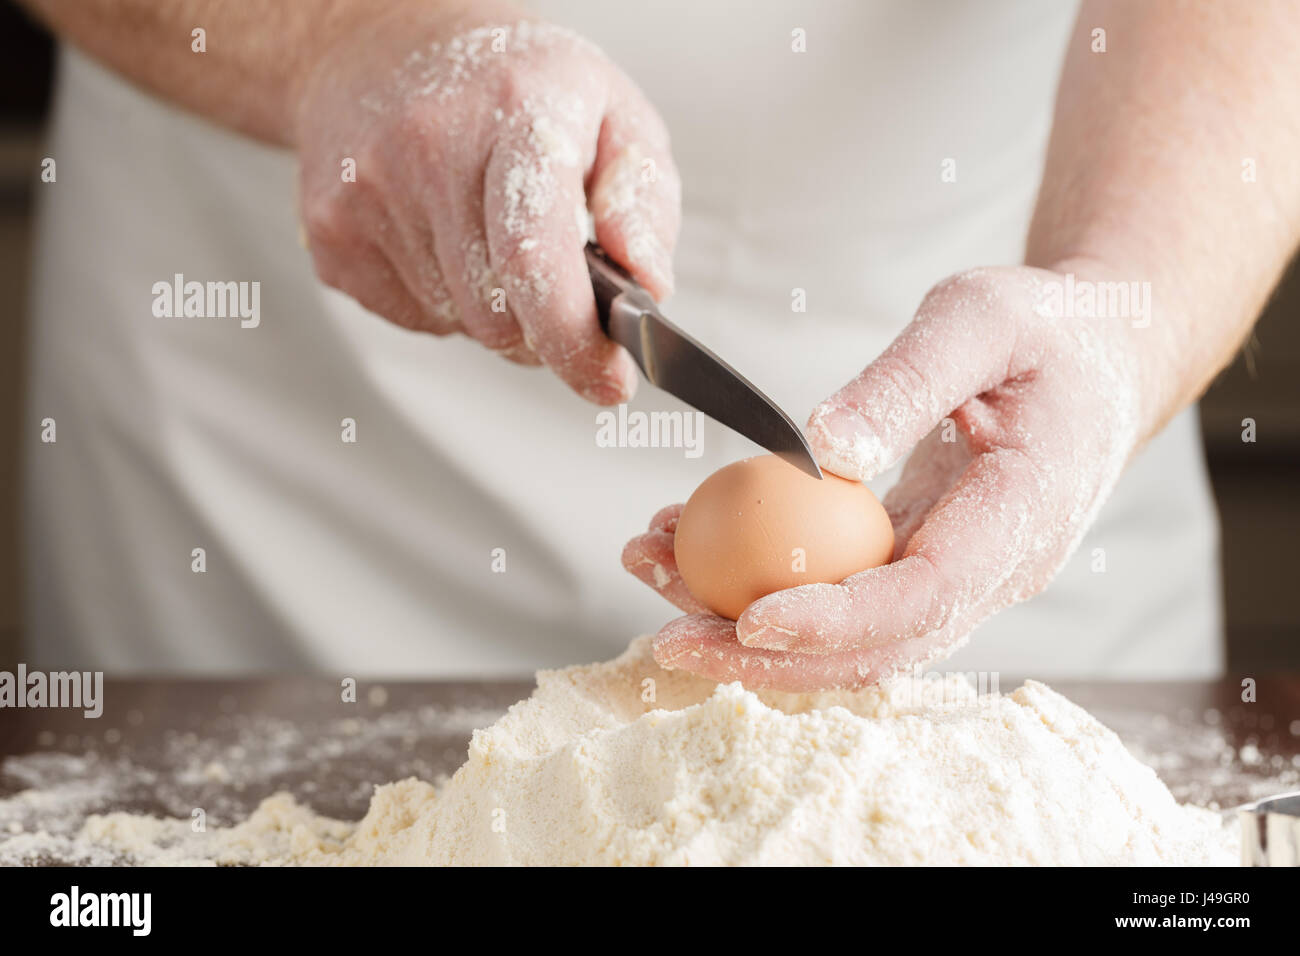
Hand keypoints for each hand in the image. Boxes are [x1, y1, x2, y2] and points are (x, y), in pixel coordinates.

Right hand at [294, 1, 679, 403]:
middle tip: (559, 283)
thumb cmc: (508, 80)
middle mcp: (428, 148)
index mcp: (514, 112)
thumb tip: (648, 284)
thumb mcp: (609, 108)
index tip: (609, 381)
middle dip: (544, 326)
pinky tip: (446, 240)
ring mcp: (366, 196)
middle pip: (500, 314)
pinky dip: (447, 303)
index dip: (573, 337)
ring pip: (460, 325)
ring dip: (496, 312)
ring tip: (493, 237)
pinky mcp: (332, 237)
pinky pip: (416, 320)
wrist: (376, 44)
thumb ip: (642, 198)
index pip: (534, 255)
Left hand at [624, 262, 1151, 689]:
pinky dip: (763, 582)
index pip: (923, 599)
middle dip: (765, 657)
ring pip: (846, 635)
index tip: (748, 616)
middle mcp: (991, 572)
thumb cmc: (1049, 329)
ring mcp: (956, 576)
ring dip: (744, 625)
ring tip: (651, 565)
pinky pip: (840, 594)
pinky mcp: (920, 563)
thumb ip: (906, 381)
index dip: (834, 622)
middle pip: (875, 649)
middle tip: (664, 634)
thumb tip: (820, 451)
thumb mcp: (981, 319)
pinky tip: (689, 542)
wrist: (1099, 359)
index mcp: (1022, 519)